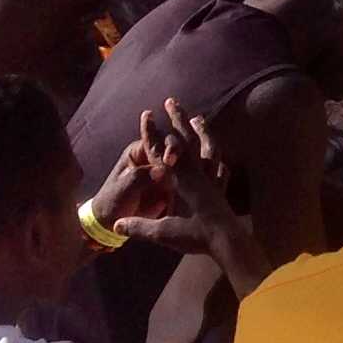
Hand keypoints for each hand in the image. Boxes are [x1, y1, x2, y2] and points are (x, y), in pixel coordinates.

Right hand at [103, 102, 239, 252]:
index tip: (147, 114)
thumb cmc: (194, 235)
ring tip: (198, 118)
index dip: (152, 134)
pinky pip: (220, 167)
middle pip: (186, 141)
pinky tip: (219, 157)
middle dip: (178, 119)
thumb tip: (116, 225)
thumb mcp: (162, 233)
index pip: (161, 152)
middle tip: (172, 100)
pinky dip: (217, 158)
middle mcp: (197, 173)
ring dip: (202, 131)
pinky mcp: (221, 188)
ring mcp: (211, 178)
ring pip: (207, 147)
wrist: (227, 242)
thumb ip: (139, 226)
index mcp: (180, 180)